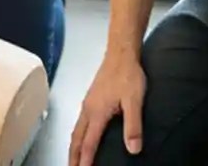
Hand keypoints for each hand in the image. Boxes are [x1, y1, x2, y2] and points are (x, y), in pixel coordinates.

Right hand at [69, 49, 146, 165]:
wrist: (121, 53)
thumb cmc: (127, 74)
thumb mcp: (134, 101)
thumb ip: (133, 126)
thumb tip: (133, 148)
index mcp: (97, 113)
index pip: (88, 143)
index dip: (85, 160)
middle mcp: (88, 109)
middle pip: (76, 139)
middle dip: (73, 156)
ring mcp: (88, 103)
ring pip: (76, 130)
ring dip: (74, 147)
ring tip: (74, 159)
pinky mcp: (91, 98)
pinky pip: (80, 122)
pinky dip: (77, 135)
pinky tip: (82, 136)